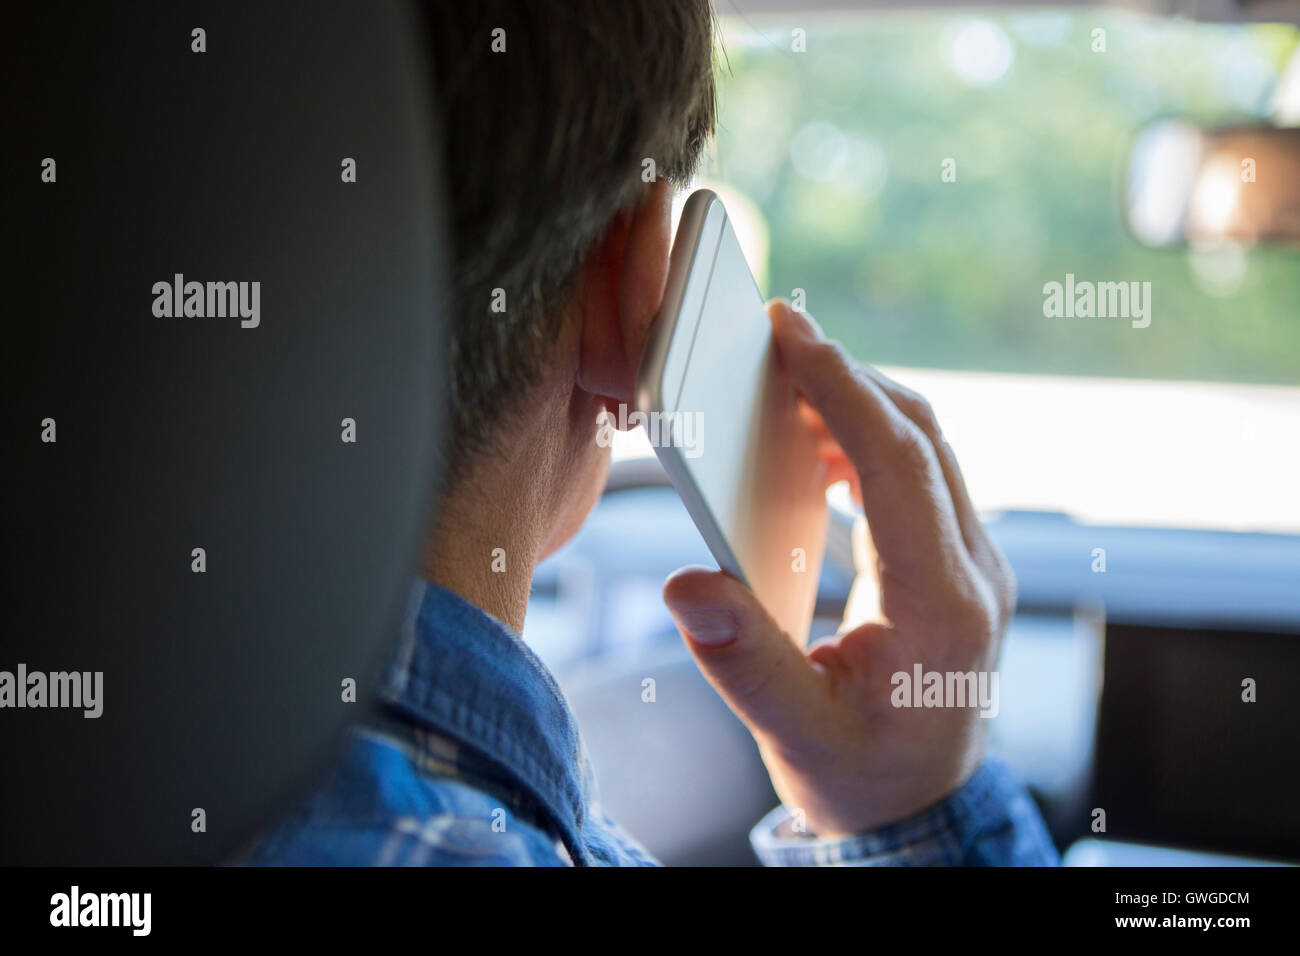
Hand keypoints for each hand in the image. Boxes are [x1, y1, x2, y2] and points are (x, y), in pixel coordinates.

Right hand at [662, 300, 1016, 835]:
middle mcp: (974, 573)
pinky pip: (919, 475)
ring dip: (860, 401)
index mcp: (943, 607)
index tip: (792, 334)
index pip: (900, 466)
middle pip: (922, 437)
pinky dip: (868, 438)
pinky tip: (818, 437)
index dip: (843, 391)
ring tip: (787, 375)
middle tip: (777, 332)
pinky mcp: (956, 562)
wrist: (917, 809)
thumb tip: (686, 587)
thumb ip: (742, 661)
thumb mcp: (795, 732)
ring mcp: (974, 564)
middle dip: (849, 376)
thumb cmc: (858, 776)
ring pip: (927, 447)